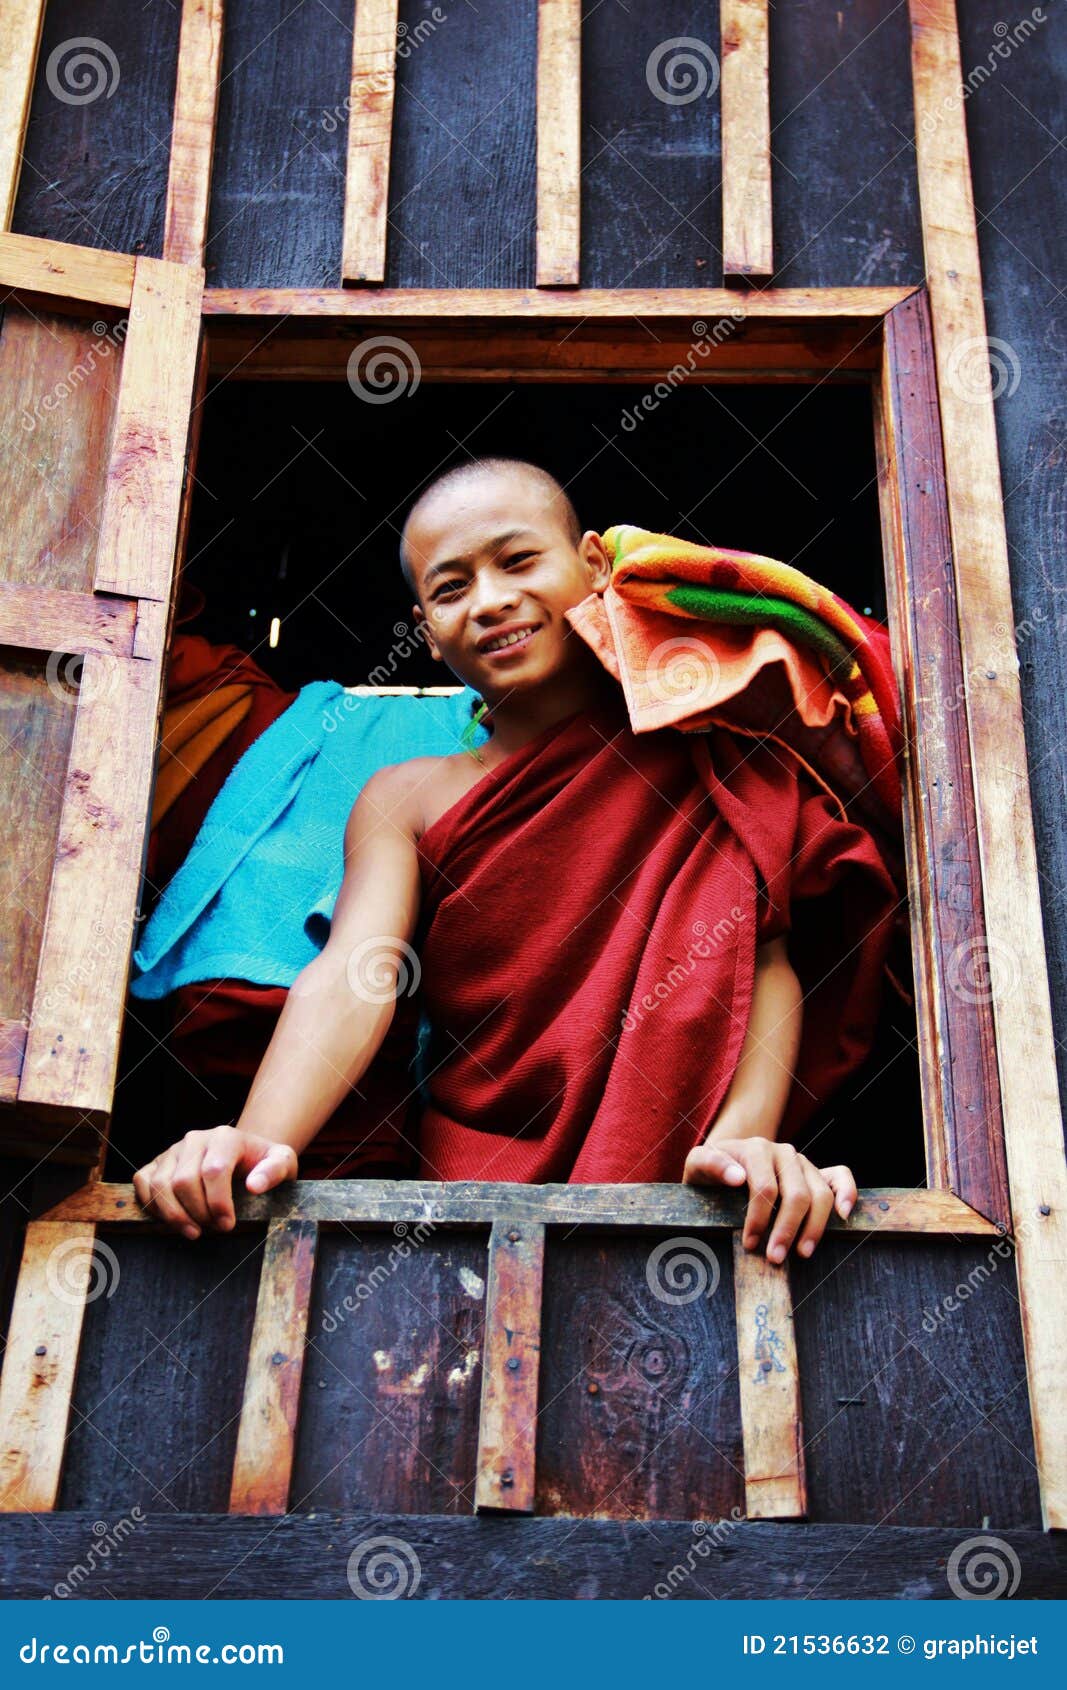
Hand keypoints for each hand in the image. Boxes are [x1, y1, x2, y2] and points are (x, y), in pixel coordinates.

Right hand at [132, 1126, 298, 1239]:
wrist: (244, 1156)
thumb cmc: (263, 1164)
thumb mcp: (282, 1163)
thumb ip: (275, 1171)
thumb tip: (254, 1186)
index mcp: (226, 1137)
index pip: (214, 1170)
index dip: (218, 1203)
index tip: (227, 1224)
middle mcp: (195, 1139)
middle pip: (184, 1181)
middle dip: (198, 1213)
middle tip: (214, 1229)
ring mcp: (173, 1150)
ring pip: (160, 1184)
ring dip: (174, 1215)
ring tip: (194, 1232)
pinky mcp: (157, 1162)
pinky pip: (142, 1182)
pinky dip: (152, 1206)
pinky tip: (173, 1221)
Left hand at [682, 1135, 855, 1261]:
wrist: (724, 1164)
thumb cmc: (710, 1172)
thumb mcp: (698, 1166)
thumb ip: (711, 1165)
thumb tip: (737, 1177)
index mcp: (755, 1149)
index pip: (765, 1188)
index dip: (759, 1219)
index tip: (750, 1245)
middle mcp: (783, 1152)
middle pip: (796, 1194)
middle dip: (787, 1230)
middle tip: (776, 1259)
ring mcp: (803, 1162)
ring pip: (821, 1193)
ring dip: (814, 1227)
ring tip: (802, 1253)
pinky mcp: (816, 1171)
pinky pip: (841, 1176)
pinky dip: (847, 1194)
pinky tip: (843, 1215)